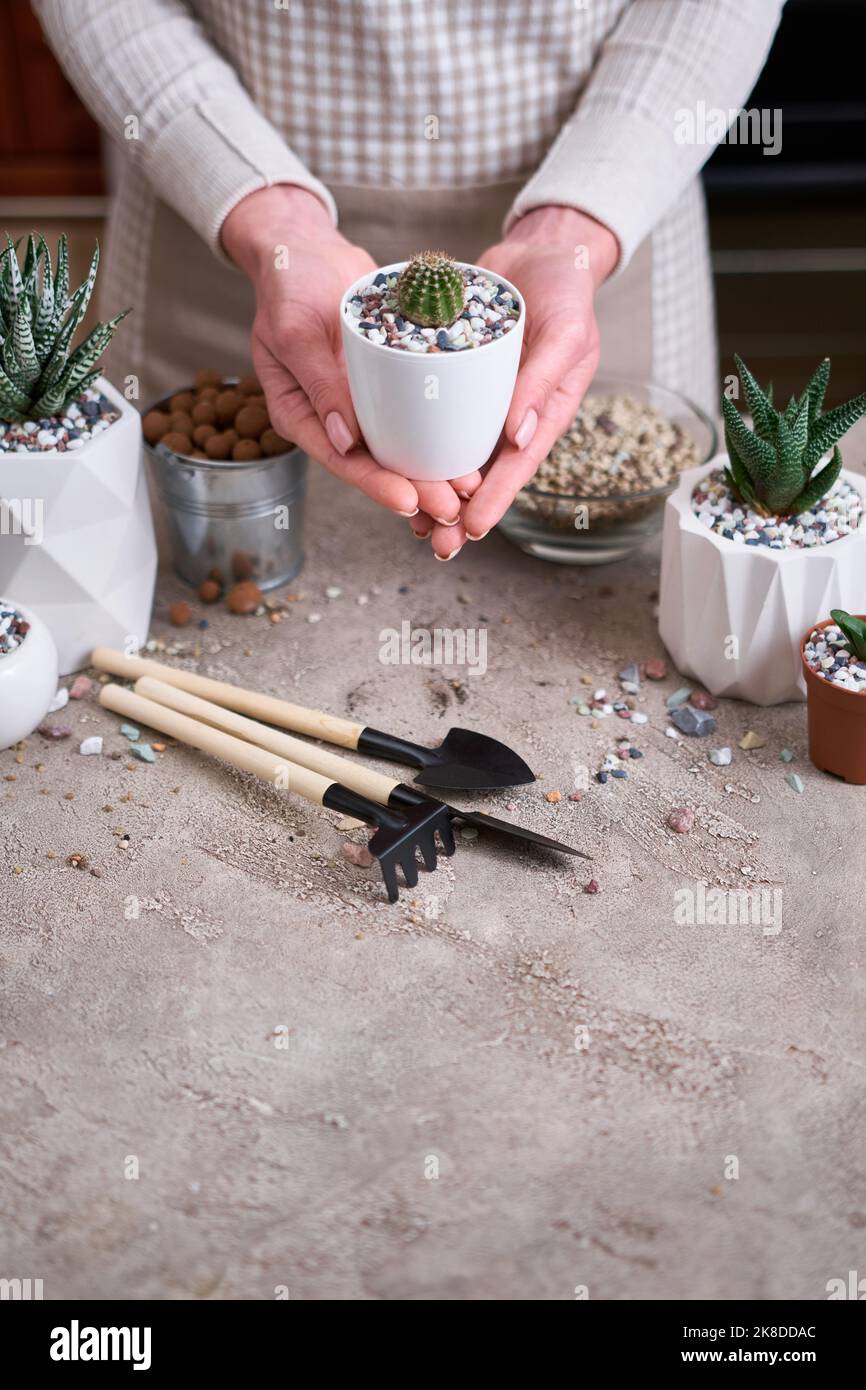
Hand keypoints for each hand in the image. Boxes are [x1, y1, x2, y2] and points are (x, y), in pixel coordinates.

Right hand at [221, 185, 479, 524]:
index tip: (408, 501)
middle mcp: (333, 417)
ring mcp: (361, 401)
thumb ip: (319, 383)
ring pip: (400, 446)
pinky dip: (439, 431)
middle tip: (453, 507)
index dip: (376, 484)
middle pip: (376, 464)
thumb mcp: (296, 330)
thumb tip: (343, 440)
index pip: (340, 461)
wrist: (307, 249)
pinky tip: (469, 446)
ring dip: (433, 470)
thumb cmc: (288, 283)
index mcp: (301, 414)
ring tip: (470, 488)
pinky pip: (415, 412)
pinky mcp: (388, 381)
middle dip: (415, 489)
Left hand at [412, 206, 618, 558]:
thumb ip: (542, 380)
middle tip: (438, 545)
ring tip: (413, 523)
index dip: (495, 499)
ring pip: (457, 452)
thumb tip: (518, 436)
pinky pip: (437, 415)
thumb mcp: (564, 330)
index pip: (518, 465)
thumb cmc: (565, 290)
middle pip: (484, 472)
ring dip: (437, 487)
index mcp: (545, 411)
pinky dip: (420, 441)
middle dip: (461, 511)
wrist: (540, 250)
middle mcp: (514, 412)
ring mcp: (485, 398)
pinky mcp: (456, 376)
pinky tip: (396, 462)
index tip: (473, 529)